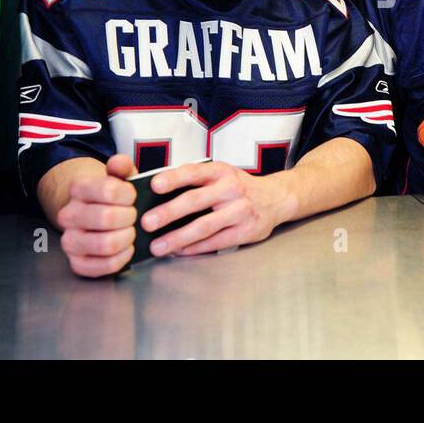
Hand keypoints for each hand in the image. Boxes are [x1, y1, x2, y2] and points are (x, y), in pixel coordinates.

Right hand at [56, 154, 137, 276]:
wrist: (94, 215)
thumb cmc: (112, 198)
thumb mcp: (119, 177)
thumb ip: (122, 166)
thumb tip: (119, 162)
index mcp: (78, 189)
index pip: (108, 190)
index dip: (128, 195)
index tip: (133, 197)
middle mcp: (69, 215)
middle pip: (107, 218)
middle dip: (130, 218)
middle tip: (134, 217)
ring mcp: (70, 240)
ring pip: (105, 244)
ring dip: (127, 239)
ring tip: (132, 233)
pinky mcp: (76, 262)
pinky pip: (103, 266)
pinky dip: (121, 258)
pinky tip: (127, 249)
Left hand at [140, 161, 289, 256]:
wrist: (276, 198)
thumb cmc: (238, 187)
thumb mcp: (221, 174)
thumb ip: (195, 180)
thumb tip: (156, 195)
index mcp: (221, 171)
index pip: (194, 172)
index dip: (174, 178)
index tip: (154, 185)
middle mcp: (231, 189)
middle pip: (196, 201)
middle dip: (169, 212)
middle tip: (147, 222)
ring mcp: (240, 211)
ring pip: (205, 226)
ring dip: (178, 237)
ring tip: (158, 246)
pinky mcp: (246, 231)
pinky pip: (215, 242)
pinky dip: (195, 248)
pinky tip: (178, 251)